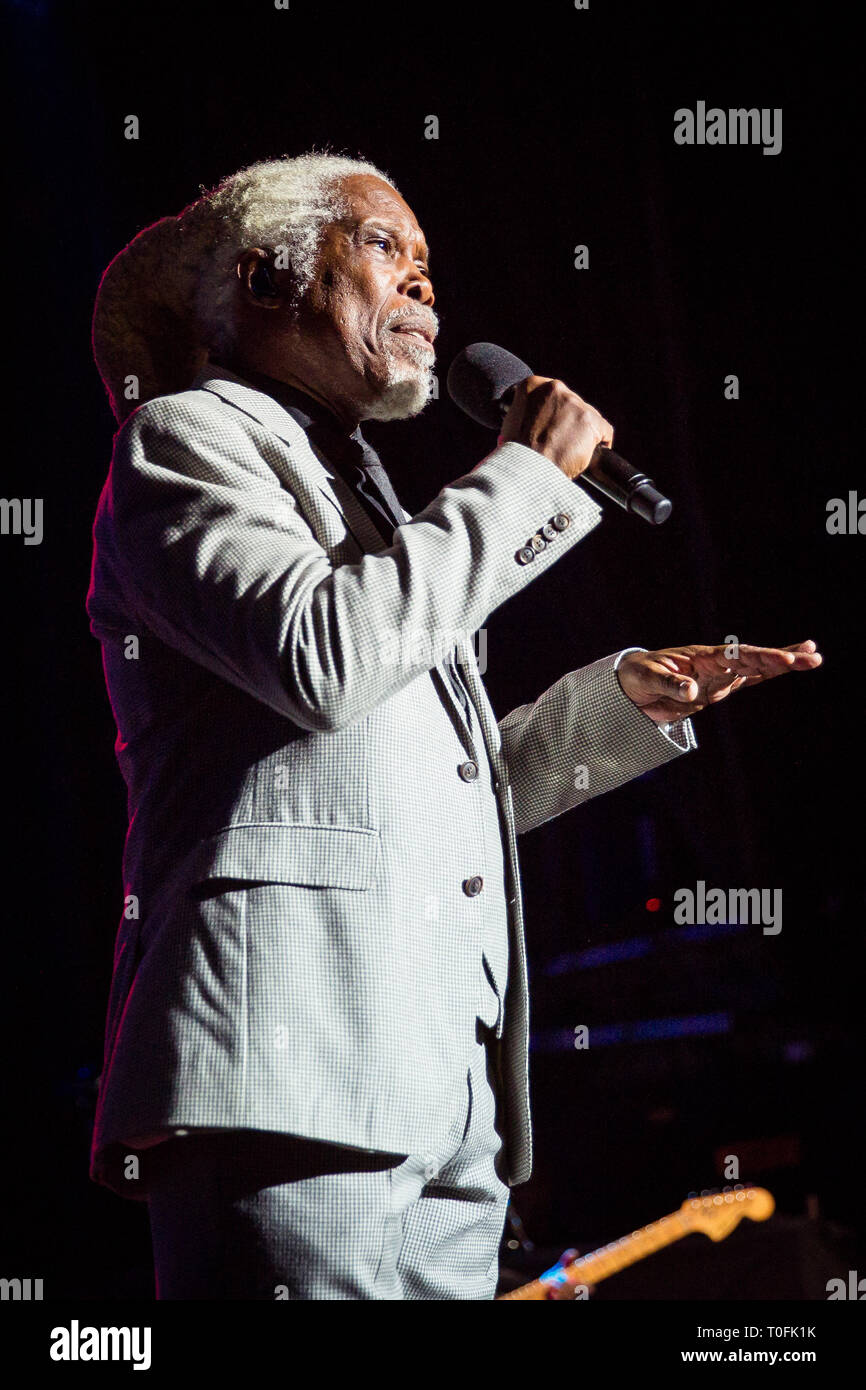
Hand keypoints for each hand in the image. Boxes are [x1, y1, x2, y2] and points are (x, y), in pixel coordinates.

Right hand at [499, 375, 613, 480]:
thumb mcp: (513, 424)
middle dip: (568, 422)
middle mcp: (555, 389)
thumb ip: (528, 415)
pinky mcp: (591, 421)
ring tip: (570, 452)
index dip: (553, 413)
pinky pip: (604, 431)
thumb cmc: (517, 455)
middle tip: (560, 442)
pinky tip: (588, 455)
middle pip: (572, 404)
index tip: (552, 425)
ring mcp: (574, 404)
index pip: (552, 395)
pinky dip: (599, 444)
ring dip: (581, 433)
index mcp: (532, 386)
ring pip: (588, 417)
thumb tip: (537, 422)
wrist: (526, 471)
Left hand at [616, 640, 822, 724]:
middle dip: (782, 659)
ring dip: (782, 665)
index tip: (783, 661)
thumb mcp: (647, 678)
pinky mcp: (717, 689)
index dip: (760, 659)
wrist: (631, 685)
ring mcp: (719, 677)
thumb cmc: (637, 675)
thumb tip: (691, 691)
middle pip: (754, 660)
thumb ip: (670, 684)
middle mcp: (715, 665)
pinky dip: (767, 675)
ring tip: (813, 657)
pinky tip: (788, 668)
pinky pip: (747, 681)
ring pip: (757, 669)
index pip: (736, 657)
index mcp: (701, 658)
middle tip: (813, 655)